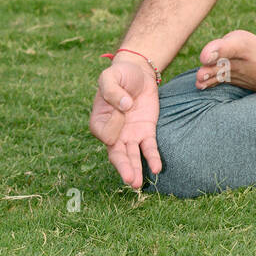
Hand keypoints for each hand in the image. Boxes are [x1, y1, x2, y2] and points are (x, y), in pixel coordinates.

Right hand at [89, 57, 161, 189]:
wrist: (138, 71)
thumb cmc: (120, 74)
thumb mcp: (110, 76)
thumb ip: (112, 90)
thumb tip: (124, 106)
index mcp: (99, 121)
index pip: (104, 133)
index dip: (113, 127)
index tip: (120, 111)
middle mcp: (114, 133)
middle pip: (116, 154)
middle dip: (123, 168)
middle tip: (130, 180)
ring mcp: (130, 134)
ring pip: (132, 156)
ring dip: (135, 169)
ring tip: (138, 183)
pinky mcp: (146, 131)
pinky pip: (149, 147)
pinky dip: (152, 158)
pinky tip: (156, 168)